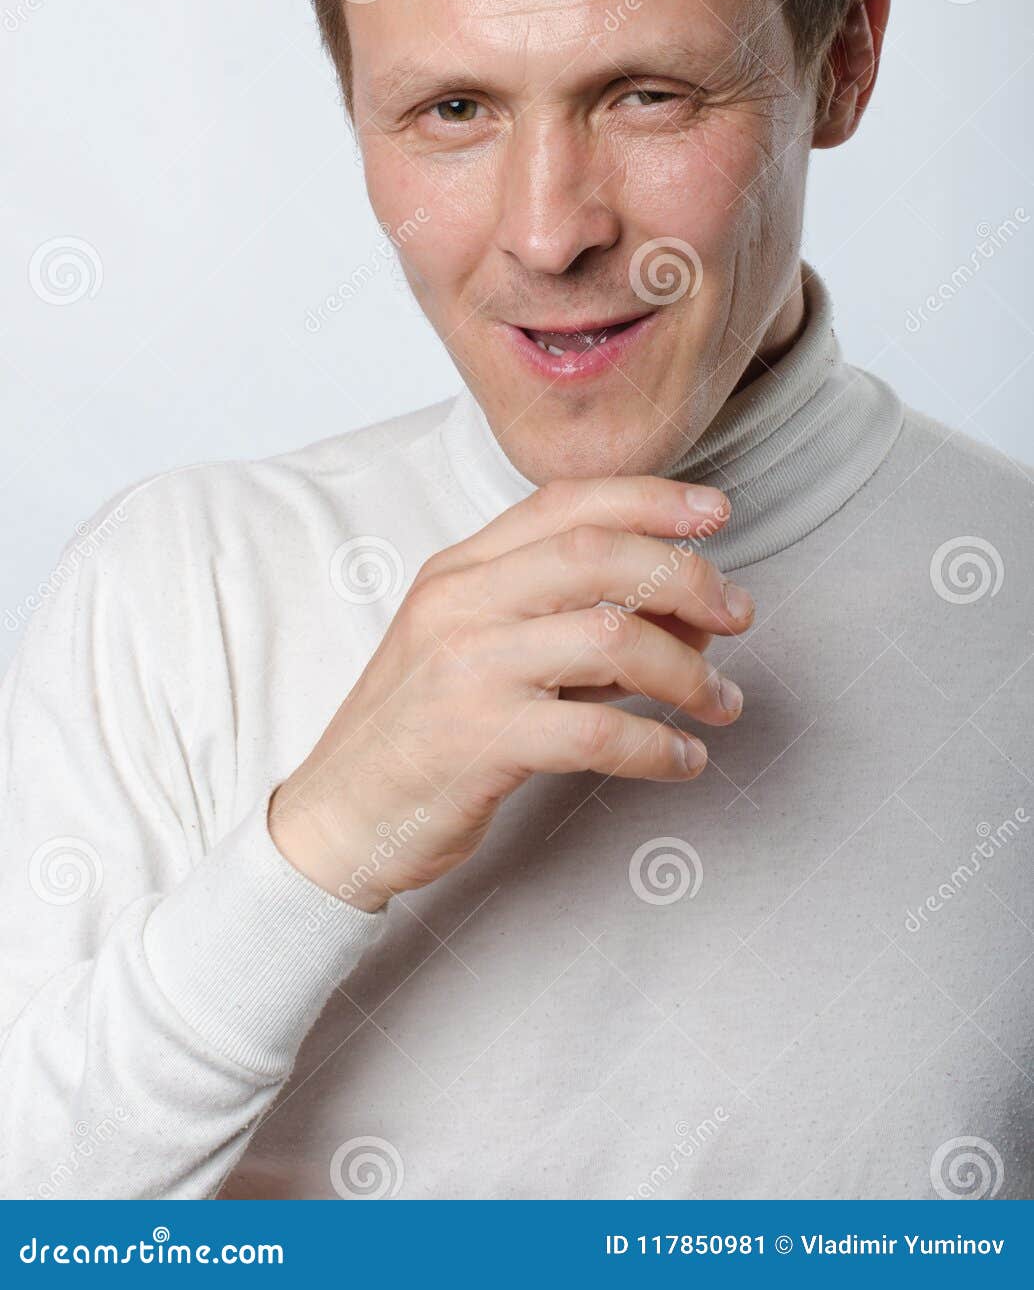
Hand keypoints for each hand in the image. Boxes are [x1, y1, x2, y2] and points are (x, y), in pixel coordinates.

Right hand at [268, 475, 752, 909]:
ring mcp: (467, 668)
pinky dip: (658, 746)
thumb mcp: (473, 645)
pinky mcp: (478, 740)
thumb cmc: (420, 729)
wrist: (337, 816)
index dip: (652, 499)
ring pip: (610, 637)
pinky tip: (684, 759)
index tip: (717, 513)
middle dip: (686, 577)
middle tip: (738, 614)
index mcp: (460, 568)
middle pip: (599, 554)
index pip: (567, 503)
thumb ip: (560, 616)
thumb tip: (682, 612)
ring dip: (687, 672)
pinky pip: (597, 732)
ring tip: (721, 702)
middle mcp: (461, 602)